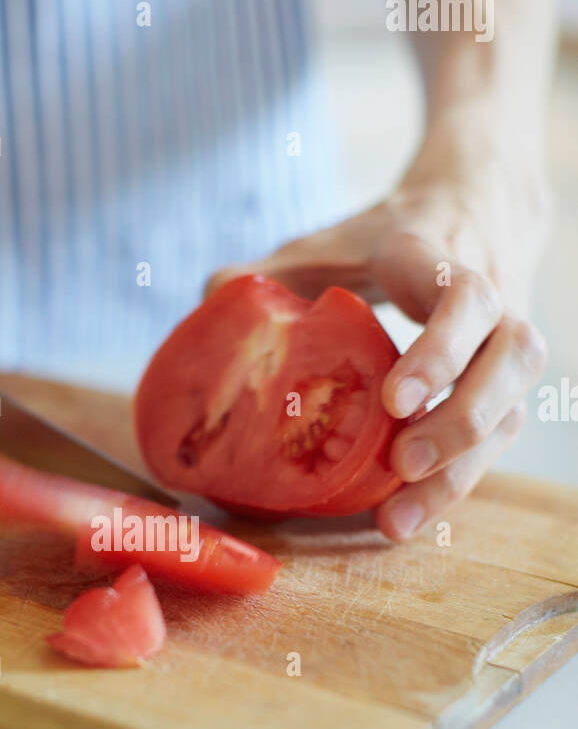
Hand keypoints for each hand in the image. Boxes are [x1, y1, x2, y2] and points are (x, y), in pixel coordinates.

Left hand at [206, 124, 549, 540]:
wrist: (470, 208)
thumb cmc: (386, 239)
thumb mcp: (326, 243)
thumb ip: (270, 271)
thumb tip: (213, 299)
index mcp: (440, 259)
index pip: (465, 298)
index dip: (439, 350)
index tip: (396, 399)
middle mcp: (495, 299)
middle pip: (515, 356)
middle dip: (463, 418)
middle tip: (402, 462)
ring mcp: (504, 346)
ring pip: (513, 408)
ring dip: (461, 470)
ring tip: (398, 520)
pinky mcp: (504, 387)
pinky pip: (496, 439)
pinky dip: (454, 482)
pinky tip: (405, 516)